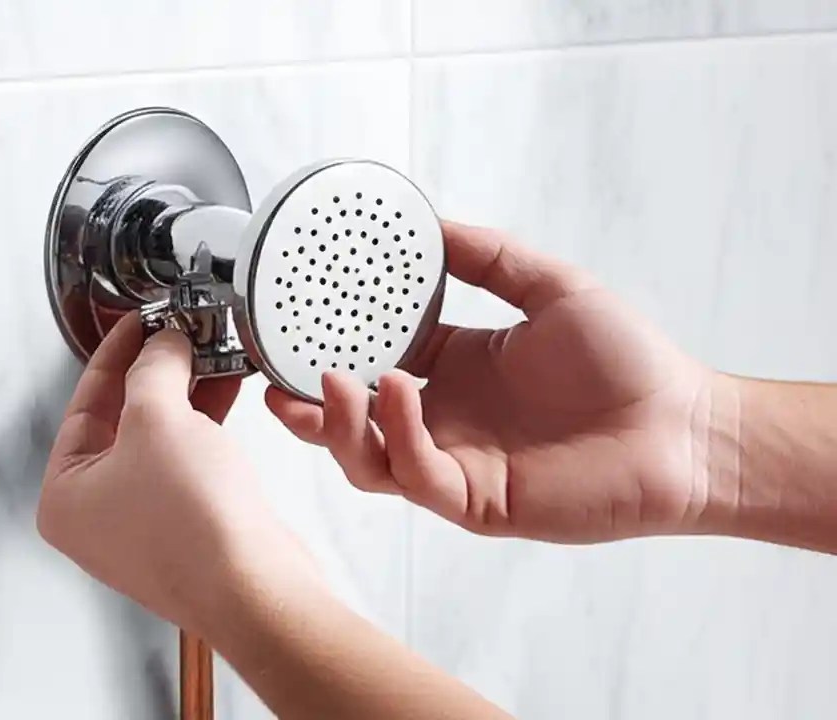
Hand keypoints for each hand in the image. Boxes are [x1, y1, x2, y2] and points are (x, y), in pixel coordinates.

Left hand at [37, 316, 322, 632]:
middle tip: (179, 333)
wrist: (254, 588)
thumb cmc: (194, 528)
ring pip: (160, 439)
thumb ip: (154, 367)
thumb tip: (161, 343)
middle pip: (121, 420)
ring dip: (186, 394)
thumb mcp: (159, 419)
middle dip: (157, 372)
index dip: (115, 353)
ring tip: (209, 352)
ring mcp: (142, 524)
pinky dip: (204, 425)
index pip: (83, 402)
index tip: (141, 322)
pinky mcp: (187, 527)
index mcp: (64, 496)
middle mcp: (97, 515)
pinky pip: (188, 460)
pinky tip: (225, 390)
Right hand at [268, 220, 723, 542]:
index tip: (297, 318)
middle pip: (351, 421)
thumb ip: (490, 257)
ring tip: (333, 383)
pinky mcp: (476, 499)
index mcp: (455, 372)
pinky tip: (400, 393)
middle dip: (306, 404)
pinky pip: (417, 475)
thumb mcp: (552, 287)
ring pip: (368, 459)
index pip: (372, 359)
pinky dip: (400, 435)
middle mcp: (446, 419)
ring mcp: (456, 463)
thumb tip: (435, 224)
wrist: (685, 429)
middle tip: (276, 376)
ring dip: (340, 424)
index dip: (330, 346)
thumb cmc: (631, 365)